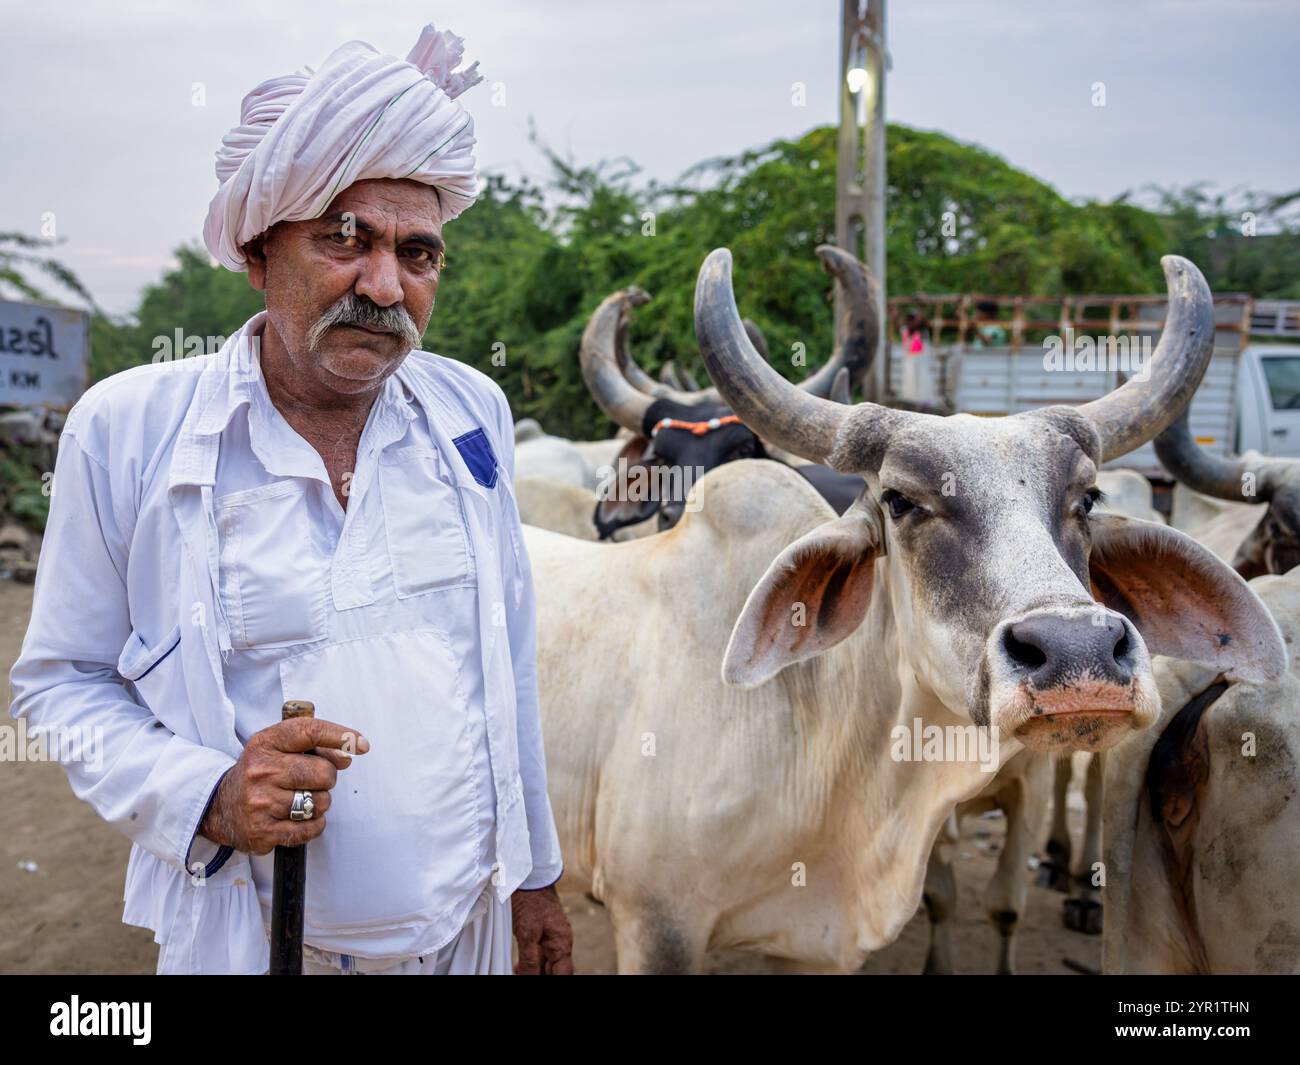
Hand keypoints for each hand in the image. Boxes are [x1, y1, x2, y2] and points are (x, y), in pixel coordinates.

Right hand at [199, 717, 368, 854]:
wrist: (219, 807)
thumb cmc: (260, 773)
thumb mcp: (278, 749)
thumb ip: (315, 747)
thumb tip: (347, 756)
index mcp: (265, 743)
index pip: (310, 732)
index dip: (340, 736)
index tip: (361, 744)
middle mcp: (261, 771)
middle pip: (324, 773)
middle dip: (327, 778)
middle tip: (310, 781)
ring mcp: (261, 803)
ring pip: (321, 803)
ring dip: (320, 803)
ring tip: (299, 799)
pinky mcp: (263, 831)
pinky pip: (311, 828)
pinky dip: (313, 824)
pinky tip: (298, 818)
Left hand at [511, 884, 573, 974]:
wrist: (527, 876)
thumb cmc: (530, 901)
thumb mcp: (527, 933)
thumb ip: (530, 959)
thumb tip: (530, 978)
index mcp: (562, 943)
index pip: (564, 974)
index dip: (554, 981)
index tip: (537, 981)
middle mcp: (559, 941)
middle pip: (554, 970)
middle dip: (541, 976)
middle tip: (523, 975)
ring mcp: (550, 936)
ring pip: (545, 963)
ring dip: (534, 971)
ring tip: (517, 972)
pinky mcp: (540, 932)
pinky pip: (538, 953)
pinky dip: (529, 962)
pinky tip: (517, 966)